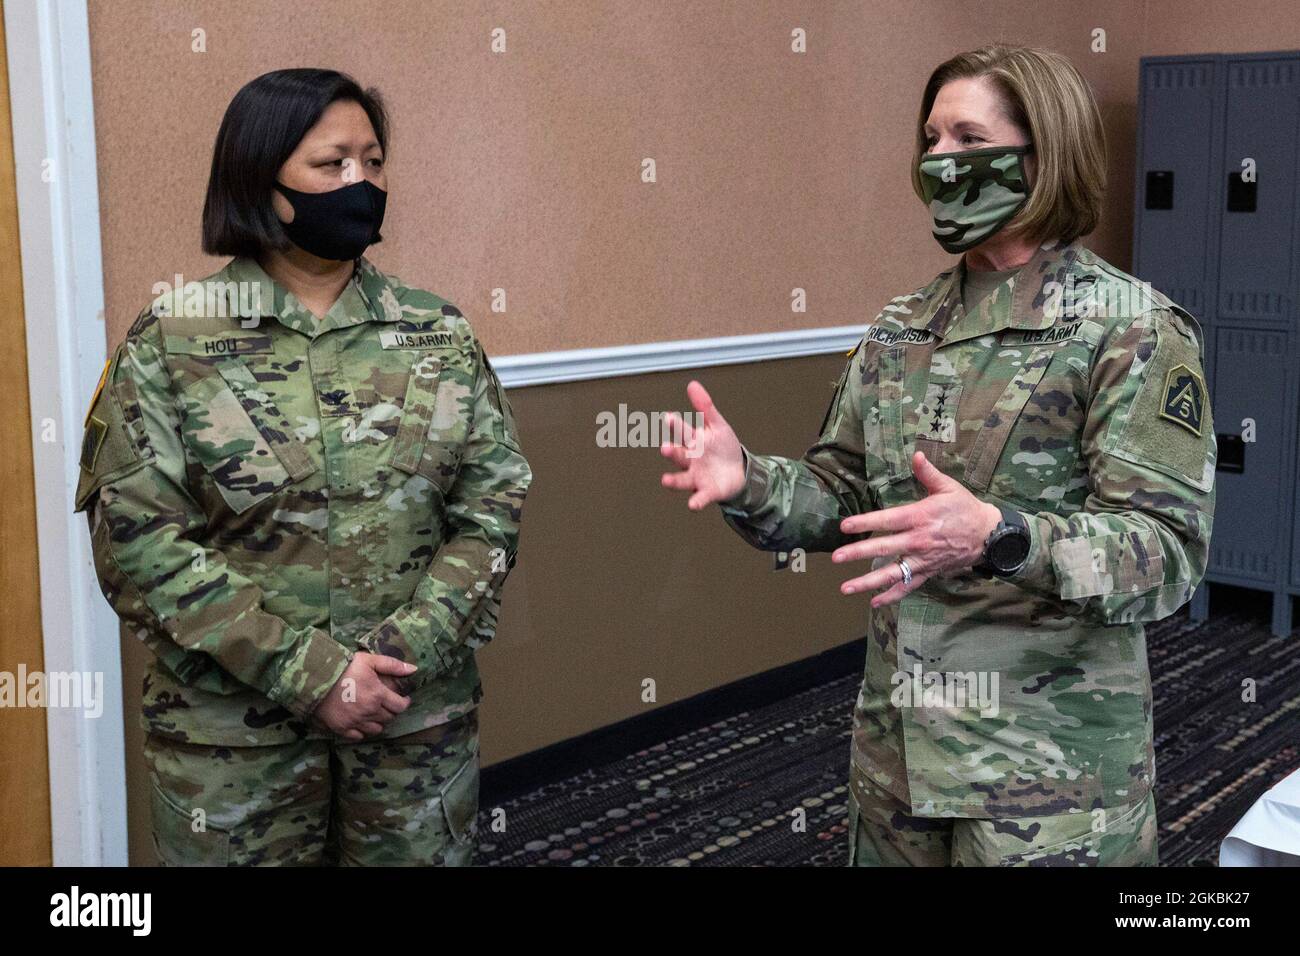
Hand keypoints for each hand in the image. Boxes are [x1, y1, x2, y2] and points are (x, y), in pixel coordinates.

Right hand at [313, 653, 414, 740]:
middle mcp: (369, 711)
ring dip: (378, 723)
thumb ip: (392, 665)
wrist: (317, 678)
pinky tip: (360, 722)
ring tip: (375, 714)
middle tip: (387, 704)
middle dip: (391, 711)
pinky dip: (362, 731)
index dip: (404, 703)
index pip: (400, 706)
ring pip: (376, 730)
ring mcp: (355, 722)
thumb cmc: (345, 667)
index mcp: (378, 695)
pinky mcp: (342, 728)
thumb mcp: (369, 660)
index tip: (403, 699)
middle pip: (389, 718)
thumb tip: (414, 669)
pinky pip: (358, 736)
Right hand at [659, 380, 745, 509]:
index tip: (669, 417)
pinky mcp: (707, 492)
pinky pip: (700, 498)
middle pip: (678, 455)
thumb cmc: (723, 447)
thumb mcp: (718, 425)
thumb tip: (692, 384)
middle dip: (671, 452)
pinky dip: (696, 501)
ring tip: (665, 480)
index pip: (682, 432)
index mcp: (693, 442)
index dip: (675, 425)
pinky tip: (692, 504)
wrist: (739, 472)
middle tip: (664, 447)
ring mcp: (697, 478)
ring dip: (673, 481)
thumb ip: (705, 407)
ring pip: (681, 480)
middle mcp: (690, 461)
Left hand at [831, 451, 1000, 607]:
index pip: (887, 520)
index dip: (865, 523)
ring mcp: (922, 560)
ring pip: (892, 573)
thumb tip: (915, 454)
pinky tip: (874, 602)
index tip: (845, 526)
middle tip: (836, 558)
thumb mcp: (949, 487)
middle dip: (858, 553)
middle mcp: (918, 541)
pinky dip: (892, 596)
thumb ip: (928, 473)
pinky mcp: (928, 572)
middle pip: (884, 549)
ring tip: (846, 588)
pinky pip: (908, 586)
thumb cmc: (965, 508)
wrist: (988, 535)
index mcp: (920, 517)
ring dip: (868, 582)